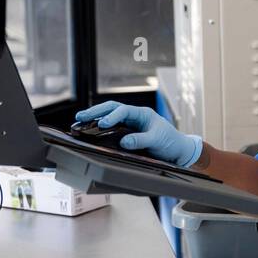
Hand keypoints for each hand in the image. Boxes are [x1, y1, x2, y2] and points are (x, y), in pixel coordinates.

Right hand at [74, 102, 201, 167]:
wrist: (177, 149)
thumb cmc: (170, 141)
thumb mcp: (157, 140)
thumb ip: (141, 140)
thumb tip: (124, 142)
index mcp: (142, 113)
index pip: (123, 111)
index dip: (112, 117)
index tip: (102, 124)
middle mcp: (135, 116)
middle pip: (112, 108)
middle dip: (96, 111)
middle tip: (81, 117)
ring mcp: (130, 123)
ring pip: (110, 115)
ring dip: (95, 116)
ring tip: (80, 120)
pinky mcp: (127, 132)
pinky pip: (111, 126)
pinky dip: (100, 126)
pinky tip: (90, 128)